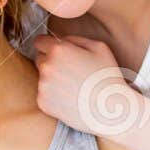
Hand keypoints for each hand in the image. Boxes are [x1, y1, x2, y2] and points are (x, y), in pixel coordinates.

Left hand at [31, 33, 149, 137]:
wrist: (109, 110)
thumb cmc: (107, 77)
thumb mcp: (99, 47)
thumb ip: (75, 39)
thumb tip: (61, 40)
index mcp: (58, 50)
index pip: (39, 41)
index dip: (49, 45)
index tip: (56, 52)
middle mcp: (46, 67)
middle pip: (40, 59)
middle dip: (51, 62)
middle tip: (70, 71)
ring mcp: (43, 86)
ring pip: (42, 78)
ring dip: (52, 80)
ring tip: (73, 87)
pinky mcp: (43, 103)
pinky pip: (44, 94)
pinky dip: (53, 96)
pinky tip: (70, 98)